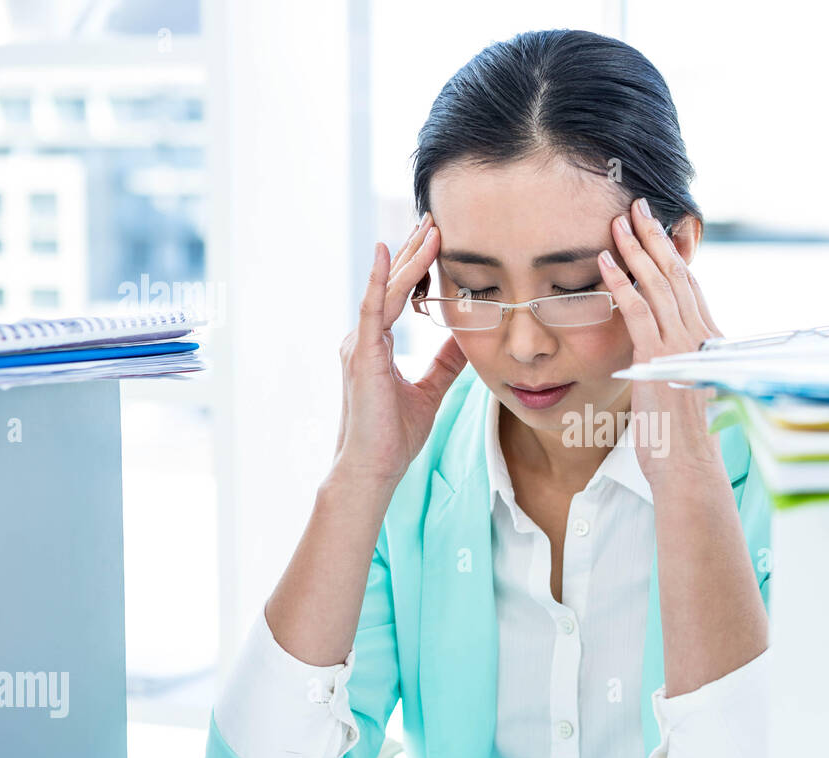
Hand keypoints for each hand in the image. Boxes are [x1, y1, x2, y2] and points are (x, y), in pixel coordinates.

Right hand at [332, 213, 466, 489]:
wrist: (374, 468)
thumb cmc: (394, 436)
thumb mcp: (430, 389)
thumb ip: (445, 362)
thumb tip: (467, 339)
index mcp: (377, 345)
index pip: (401, 296)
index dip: (418, 267)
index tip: (437, 239)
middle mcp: (365, 338)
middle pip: (393, 284)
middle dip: (414, 251)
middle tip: (435, 217)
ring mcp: (360, 343)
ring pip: (388, 289)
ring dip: (409, 257)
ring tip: (429, 227)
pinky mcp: (363, 353)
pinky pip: (374, 308)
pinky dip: (382, 279)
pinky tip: (386, 251)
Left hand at [596, 197, 724, 485]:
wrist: (688, 466)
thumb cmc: (681, 438)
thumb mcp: (683, 390)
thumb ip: (676, 362)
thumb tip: (662, 350)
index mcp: (709, 340)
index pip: (690, 285)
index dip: (671, 253)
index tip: (655, 226)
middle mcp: (701, 335)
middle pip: (677, 274)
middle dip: (655, 237)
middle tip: (637, 206)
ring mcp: (683, 345)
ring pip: (659, 284)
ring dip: (636, 249)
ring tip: (618, 220)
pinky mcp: (661, 357)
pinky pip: (638, 309)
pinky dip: (621, 281)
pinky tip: (604, 260)